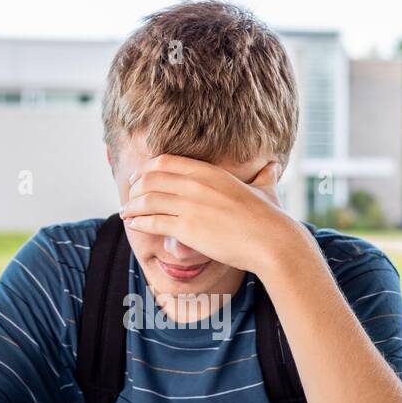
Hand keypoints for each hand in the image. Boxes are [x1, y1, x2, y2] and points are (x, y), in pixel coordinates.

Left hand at [120, 154, 309, 275]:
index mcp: (209, 172)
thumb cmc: (270, 218)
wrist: (271, 240)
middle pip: (151, 179)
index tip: (138, 177)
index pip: (165, 162)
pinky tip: (133, 225)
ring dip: (132, 206)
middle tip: (129, 197)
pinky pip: (153, 221)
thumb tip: (275, 166)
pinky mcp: (187, 227)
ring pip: (147, 200)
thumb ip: (265, 176)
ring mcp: (190, 205)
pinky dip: (139, 222)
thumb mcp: (266, 189)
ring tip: (125, 213)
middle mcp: (196, 184)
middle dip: (135, 188)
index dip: (146, 169)